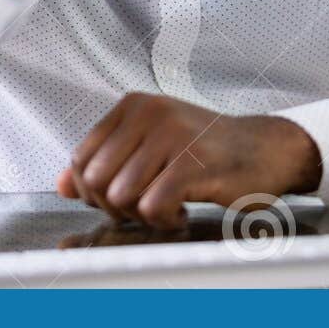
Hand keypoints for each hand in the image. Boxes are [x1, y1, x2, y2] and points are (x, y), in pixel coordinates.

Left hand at [57, 92, 322, 228]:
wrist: (265, 149)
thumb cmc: (207, 149)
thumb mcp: (151, 145)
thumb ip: (106, 161)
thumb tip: (63, 185)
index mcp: (133, 106)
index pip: (81, 157)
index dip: (92, 189)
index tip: (120, 196)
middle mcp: (148, 115)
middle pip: (95, 180)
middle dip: (113, 205)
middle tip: (144, 205)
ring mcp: (171, 137)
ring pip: (121, 196)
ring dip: (141, 215)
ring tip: (167, 206)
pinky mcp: (193, 164)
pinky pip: (152, 207)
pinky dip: (164, 221)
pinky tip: (182, 211)